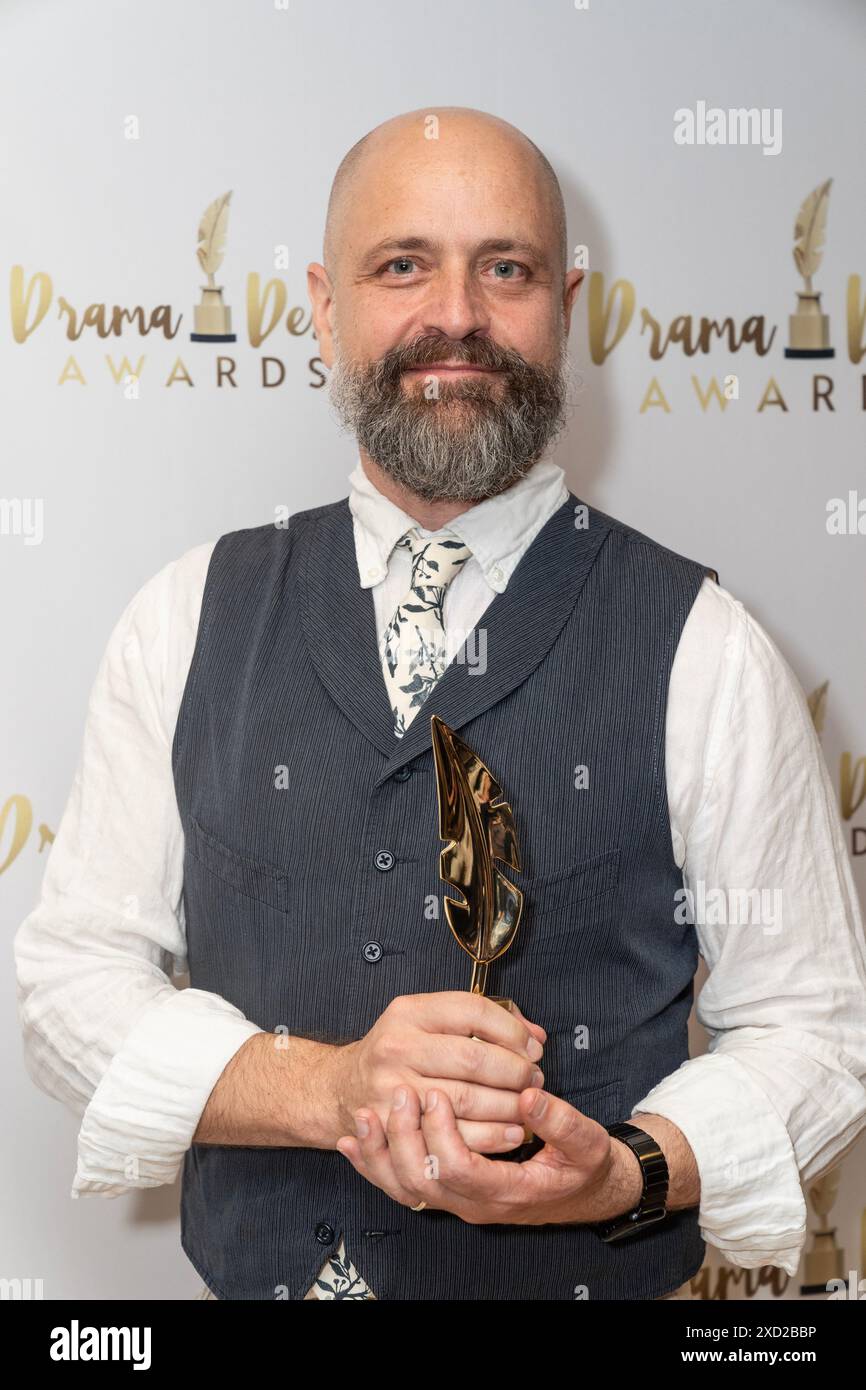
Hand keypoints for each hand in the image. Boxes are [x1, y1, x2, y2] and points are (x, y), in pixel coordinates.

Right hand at [325, 992, 546, 1155]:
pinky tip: (510, 1131)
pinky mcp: (397, 1129)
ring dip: (509, 1106)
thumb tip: (535, 1037)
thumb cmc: (399, 1052)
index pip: (473, 1011)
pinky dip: (491, 1136)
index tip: (532, 1046)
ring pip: (467, 1100)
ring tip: (526, 1106)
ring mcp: (394, 1089)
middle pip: (474, 1058)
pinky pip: (455, 1137)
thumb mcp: (429, 1021)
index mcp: (409, 1012)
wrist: (345, 1088)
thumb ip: (482, 1022)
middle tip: (534, 1079)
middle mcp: (397, 1047)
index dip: (512, 1030)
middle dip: (515, 1071)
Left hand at [336, 1083, 643, 1224]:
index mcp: (508, 1193)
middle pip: (423, 1183)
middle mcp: (475, 1203)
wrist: (584, 1190)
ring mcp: (456, 1200)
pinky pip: (399, 1184)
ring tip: (365, 1116)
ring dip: (379, 1152)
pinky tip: (354, 1139)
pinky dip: (372, 1163)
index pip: (461, 1172)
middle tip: (401, 1094)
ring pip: (404, 1188)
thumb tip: (530, 1097)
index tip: (437, 1093)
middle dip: (404, 1138)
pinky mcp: (446, 1188)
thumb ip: (562, 1123)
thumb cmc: (584, 1166)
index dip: (442, 1135)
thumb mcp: (589, 1144)